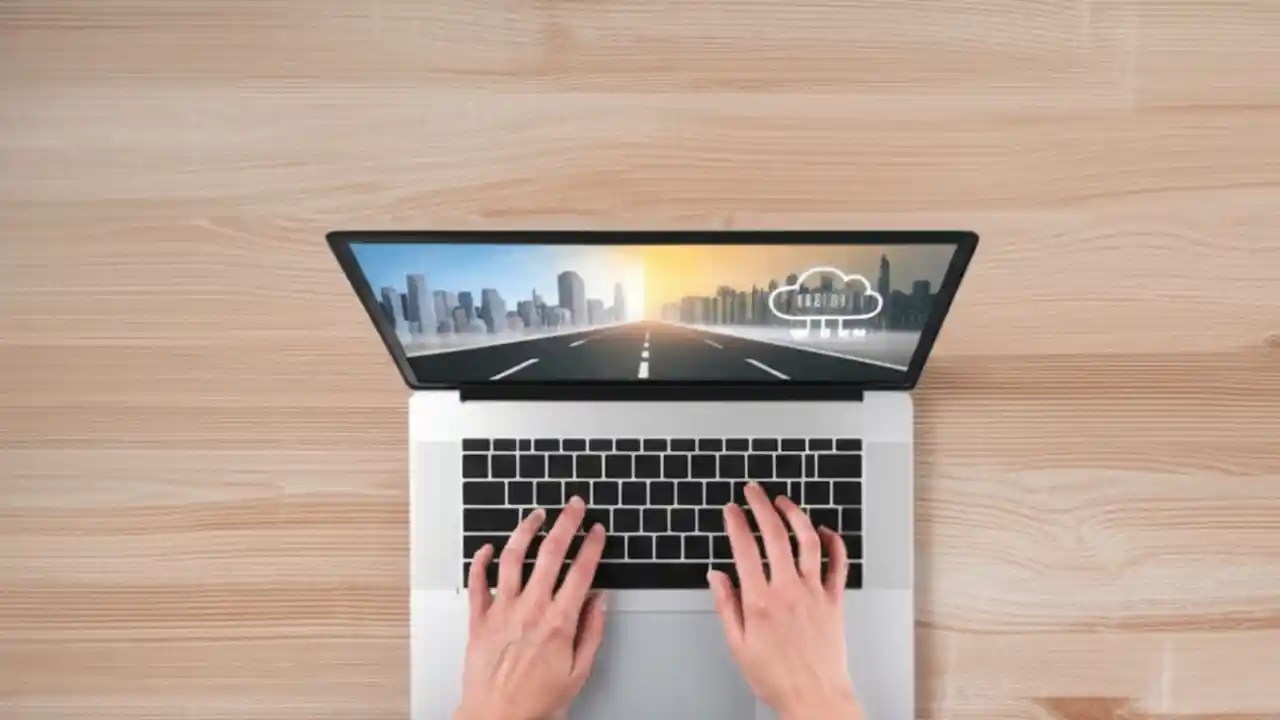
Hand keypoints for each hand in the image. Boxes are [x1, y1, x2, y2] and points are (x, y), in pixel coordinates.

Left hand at [454, 497, 607, 719]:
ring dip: (526, 531)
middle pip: (551, 553)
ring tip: (536, 515)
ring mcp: (502, 611)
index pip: (581, 571)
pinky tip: (488, 547)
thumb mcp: (579, 673)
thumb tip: (600, 602)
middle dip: (566, 523)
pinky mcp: (479, 620)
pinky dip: (481, 561)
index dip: (593, 545)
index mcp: (559, 622)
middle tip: (574, 506)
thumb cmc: (536, 703)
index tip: (597, 530)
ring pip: (513, 558)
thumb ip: (592, 632)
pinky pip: (477, 582)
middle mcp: (530, 610)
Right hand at [708, 483, 861, 719]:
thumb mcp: (737, 645)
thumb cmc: (776, 677)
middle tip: (752, 492)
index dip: (736, 522)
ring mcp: (814, 593)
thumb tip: (716, 576)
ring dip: (795, 515)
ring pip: (807, 541)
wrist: (814, 697)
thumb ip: (726, 606)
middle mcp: (788, 591)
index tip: (731, 510)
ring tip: (783, 502)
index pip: (745, 549)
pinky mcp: (834, 600)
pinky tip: (824, 531)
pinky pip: (838, 563)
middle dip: (761, 506)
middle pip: (775, 535)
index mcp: (760, 602)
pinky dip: (833, 542)